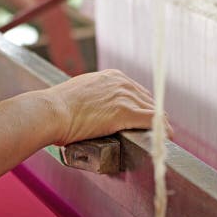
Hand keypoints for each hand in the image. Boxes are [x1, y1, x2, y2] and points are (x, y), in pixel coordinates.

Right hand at [43, 69, 171, 145]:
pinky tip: (166, 139)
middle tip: (153, 131)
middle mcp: (120, 83)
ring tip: (162, 138)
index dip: (140, 106)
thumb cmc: (54, 109)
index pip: (135, 91)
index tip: (142, 117)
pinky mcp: (126, 113)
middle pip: (147, 100)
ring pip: (153, 111)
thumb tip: (86, 113)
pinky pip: (153, 122)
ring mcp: (124, 97)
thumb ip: (88, 100)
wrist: (49, 112)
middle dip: (151, 115)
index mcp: (109, 77)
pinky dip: (162, 131)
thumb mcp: (76, 95)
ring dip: (159, 126)